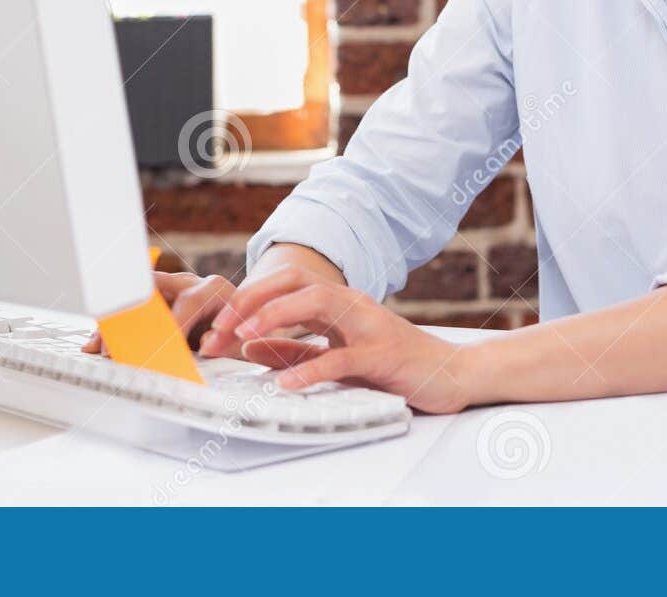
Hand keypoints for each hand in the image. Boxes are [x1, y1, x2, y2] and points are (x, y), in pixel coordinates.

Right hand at [80, 270, 234, 354]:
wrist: (245, 323)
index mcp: (213, 289)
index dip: (171, 324)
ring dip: (117, 322)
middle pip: (154, 292)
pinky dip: (117, 327)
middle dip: (133, 319)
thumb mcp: (240, 339)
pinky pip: (134, 311)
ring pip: (137, 300)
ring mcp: (171, 291)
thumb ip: (224, 342)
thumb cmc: (244, 333)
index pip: (188, 301)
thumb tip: (203, 346)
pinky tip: (98, 343)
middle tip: (115, 347)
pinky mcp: (160, 303)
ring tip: (99, 347)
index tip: (156, 348)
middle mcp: (189, 284)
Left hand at [206, 266, 473, 414]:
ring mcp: (370, 325)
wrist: (451, 374)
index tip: (215, 324)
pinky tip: (288, 383)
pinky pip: (343, 358)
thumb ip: (294, 349)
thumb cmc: (395, 364)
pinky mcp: (384, 354)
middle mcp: (352, 304)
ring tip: (244, 335)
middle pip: (296, 282)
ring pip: (319, 303)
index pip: (285, 284)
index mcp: (338, 303)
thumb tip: (248, 343)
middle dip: (253, 299)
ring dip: (276, 315)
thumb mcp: (336, 354)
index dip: (247, 299)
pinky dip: (312, 368)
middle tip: (219, 326)